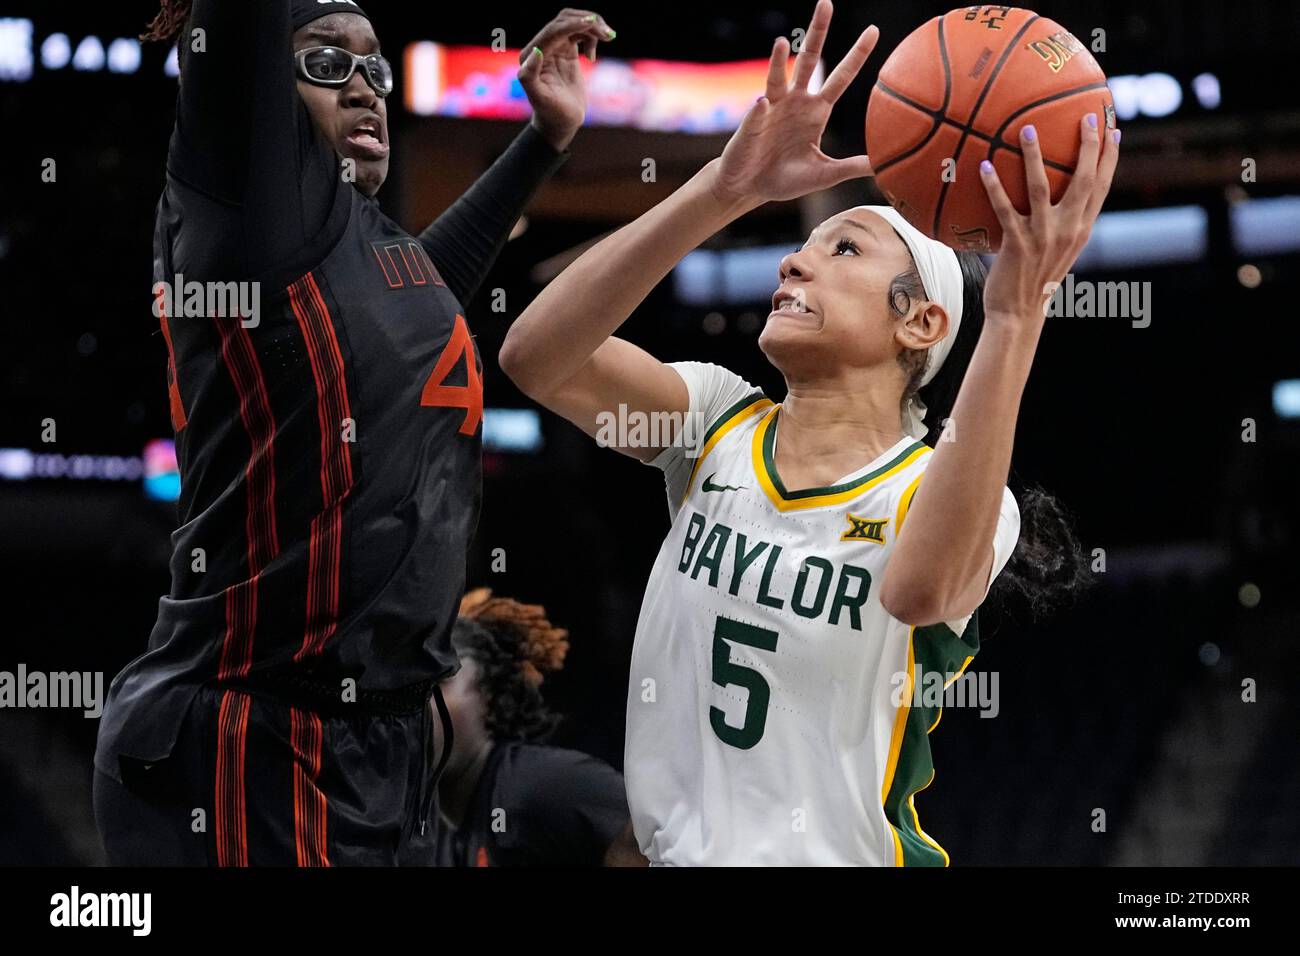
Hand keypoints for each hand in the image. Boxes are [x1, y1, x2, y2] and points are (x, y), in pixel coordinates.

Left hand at [517, 9, 615, 150]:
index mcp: (531, 55)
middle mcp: (541, 47)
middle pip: (565, 20)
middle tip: (607, 34)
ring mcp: (554, 47)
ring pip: (574, 22)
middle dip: (586, 22)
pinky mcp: (566, 50)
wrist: (561, 122)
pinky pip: (580, 32)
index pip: (554, 30)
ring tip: (609, 36)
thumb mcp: (540, 98)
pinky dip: (592, 36)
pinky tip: (592, 55)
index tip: (593, 23)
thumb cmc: (551, 114)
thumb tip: (536, 52)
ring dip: (593, 25)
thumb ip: (530, 75)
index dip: (573, 25)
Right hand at [708, 0, 876, 210]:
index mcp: (816, 111)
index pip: (841, 77)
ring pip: (777, 76)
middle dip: (817, 32)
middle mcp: (796, 101)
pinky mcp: (752, 124)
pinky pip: (757, 113)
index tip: (874, 30)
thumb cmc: (784, 179)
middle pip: (809, 60)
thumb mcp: (823, 175)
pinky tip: (761, 106)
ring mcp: (772, 109)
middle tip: (826, 3)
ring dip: (778, 60)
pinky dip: (759, 110)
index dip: (857, 55)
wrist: (749, 188)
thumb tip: (881, 167)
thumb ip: (850, 167)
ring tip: (780, 43)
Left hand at [978, 114, 1120, 323]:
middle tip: (1086, 116)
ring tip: (1026, 129)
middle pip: (1083, 180)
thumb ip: (1063, 224)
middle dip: (1088, 145)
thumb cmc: (1034, 279)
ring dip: (1034, 156)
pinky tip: (984, 165)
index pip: (1102, 187)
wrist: (1018, 314)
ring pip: (1041, 187)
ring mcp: (1043, 236)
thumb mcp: (1058, 251)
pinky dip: (994, 186)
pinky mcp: (1017, 244)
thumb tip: (1056, 196)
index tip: (1114, 129)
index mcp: (1082, 229)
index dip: (1110, 158)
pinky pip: (1004, 209)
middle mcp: (1068, 230)